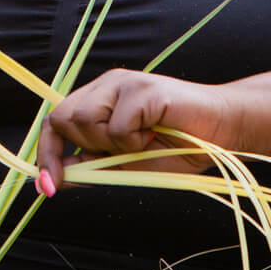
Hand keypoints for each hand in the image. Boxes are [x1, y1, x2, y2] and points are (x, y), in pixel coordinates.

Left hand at [36, 69, 238, 192]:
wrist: (223, 131)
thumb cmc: (179, 147)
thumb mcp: (127, 163)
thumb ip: (93, 166)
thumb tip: (58, 179)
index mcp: (99, 99)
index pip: (55, 120)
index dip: (47, 152)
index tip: (48, 186)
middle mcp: (107, 85)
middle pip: (63, 118)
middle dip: (87, 147)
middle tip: (123, 150)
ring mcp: (123, 83)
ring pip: (85, 121)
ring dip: (112, 144)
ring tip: (143, 140)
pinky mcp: (142, 89)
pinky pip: (117, 127)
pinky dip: (135, 142)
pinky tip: (156, 134)